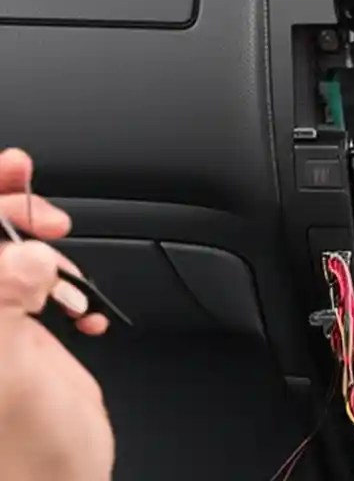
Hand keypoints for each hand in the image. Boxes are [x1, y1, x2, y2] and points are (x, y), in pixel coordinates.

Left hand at [0, 149, 112, 480]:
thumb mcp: (8, 376)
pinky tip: (78, 305)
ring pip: (5, 253)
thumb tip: (23, 255)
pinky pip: (32, 282)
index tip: (14, 169)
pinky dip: (63, 281)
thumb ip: (3, 306)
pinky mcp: (11, 332)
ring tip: (66, 262)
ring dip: (40, 246)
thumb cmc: (23, 450)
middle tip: (48, 213)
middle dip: (9, 211)